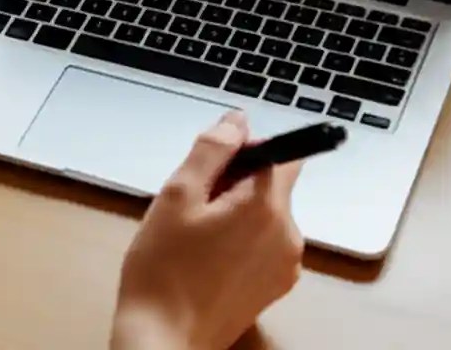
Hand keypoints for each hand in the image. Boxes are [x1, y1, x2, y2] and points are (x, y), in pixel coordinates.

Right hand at [112, 111, 304, 349]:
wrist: (164, 340)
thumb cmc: (163, 272)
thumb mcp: (177, 196)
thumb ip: (212, 150)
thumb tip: (237, 121)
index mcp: (266, 206)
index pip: (282, 152)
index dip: (246, 150)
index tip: (216, 165)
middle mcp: (288, 233)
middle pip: (273, 184)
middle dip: (236, 183)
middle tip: (194, 205)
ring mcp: (286, 263)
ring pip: (268, 214)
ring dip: (238, 212)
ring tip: (197, 235)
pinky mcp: (277, 285)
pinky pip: (266, 244)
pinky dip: (242, 240)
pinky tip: (208, 257)